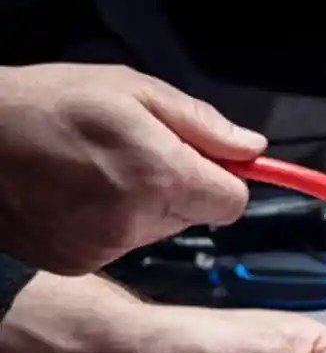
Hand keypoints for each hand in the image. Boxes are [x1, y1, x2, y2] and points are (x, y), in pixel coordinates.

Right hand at [0, 63, 266, 274]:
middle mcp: (138, 220)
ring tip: (96, 169)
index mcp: (162, 176)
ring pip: (158, 230)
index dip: (223, 178)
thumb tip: (252, 147)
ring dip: (144, 204)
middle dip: (181, 186)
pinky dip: (108, 222)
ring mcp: (105, 247)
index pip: (234, 201)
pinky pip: (119, 244)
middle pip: (197, 215)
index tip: (205, 160)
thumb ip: (201, 123)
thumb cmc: (45, 104)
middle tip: (135, 153)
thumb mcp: (132, 89)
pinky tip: (75, 194)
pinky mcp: (78, 262)